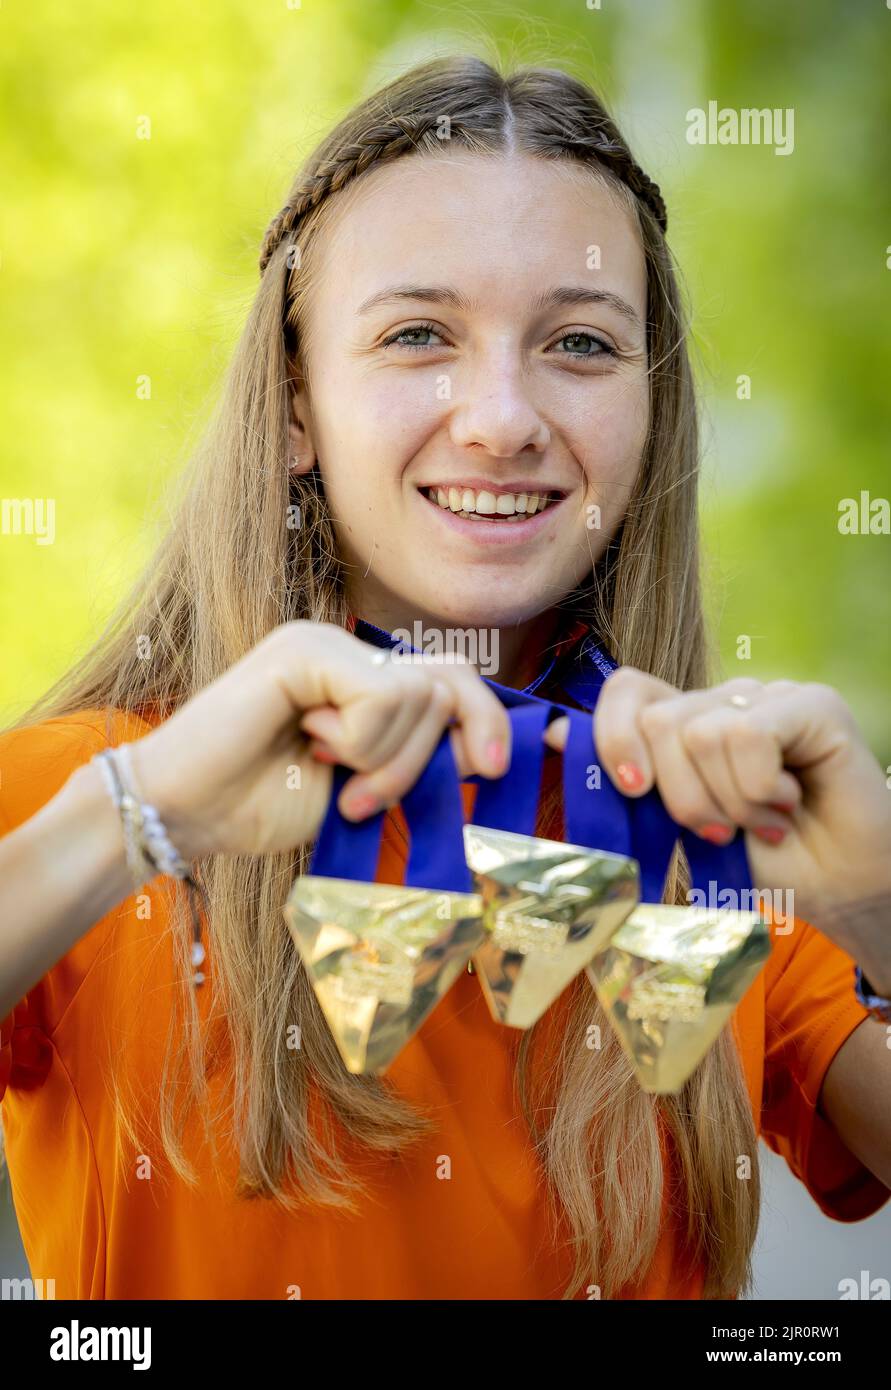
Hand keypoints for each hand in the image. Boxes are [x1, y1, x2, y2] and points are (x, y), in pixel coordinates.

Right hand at [128, 621, 511, 859]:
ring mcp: (325, 643)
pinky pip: (383, 697)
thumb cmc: (264, 803)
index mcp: (363, 678)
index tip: (554, 745)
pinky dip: (358, 742)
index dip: (497, 716)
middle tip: (365, 799)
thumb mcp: (363, 788)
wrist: (185, 813)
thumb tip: (492, 754)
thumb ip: (419, 762)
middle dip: (421, 763)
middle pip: (448, 691)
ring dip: (385, 763)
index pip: (453, 682)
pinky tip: (309, 744)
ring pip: (420, 699)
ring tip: (330, 775)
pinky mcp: (304, 652)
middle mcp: (349, 650)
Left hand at [547, 671, 890, 941]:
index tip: (632, 790)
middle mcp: (723, 700)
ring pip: (698, 732)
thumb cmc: (762, 860)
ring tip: (761, 819)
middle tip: (719, 827)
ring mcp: (768, 696)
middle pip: (656, 720)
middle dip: (678, 795)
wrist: (840, 890)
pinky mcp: (811, 704)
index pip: (628, 690)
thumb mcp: (680, 824)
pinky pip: (746, 734)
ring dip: (726, 800)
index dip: (612, 735)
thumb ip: (628, 777)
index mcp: (687, 722)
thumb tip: (553, 732)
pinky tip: (786, 803)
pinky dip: (757, 787)